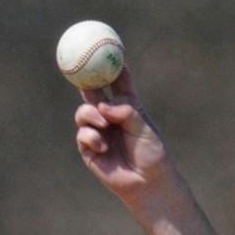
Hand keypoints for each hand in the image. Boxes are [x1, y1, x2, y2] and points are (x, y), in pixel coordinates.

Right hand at [73, 68, 169, 205]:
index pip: (117, 82)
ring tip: (103, 123)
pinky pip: (82, 134)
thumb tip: (105, 106)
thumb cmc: (152, 156)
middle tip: (81, 69)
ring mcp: (99, 132)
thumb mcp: (144, 128)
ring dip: (90, 114)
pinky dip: (90, 136)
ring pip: (83, 112)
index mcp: (126, 107)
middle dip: (86, 79)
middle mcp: (110, 117)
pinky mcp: (90, 149)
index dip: (111, 66)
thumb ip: (126, 112)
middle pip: (93, 92)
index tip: (107, 49)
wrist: (149, 185)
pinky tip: (102, 145)